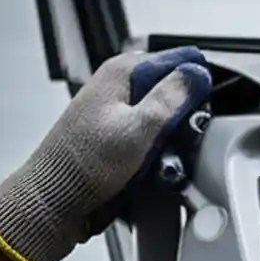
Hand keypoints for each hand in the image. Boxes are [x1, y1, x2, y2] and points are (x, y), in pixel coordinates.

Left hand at [0, 46, 211, 260]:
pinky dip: (157, 151)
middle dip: (184, 115)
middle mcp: (117, 87)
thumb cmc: (84, 165)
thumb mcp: (140, 128)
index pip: (178, 60)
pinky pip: (151, 137)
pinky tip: (152, 166)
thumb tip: (198, 72)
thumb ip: (173, 96)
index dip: (196, 84)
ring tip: (163, 156)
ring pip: (164, 117)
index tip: (203, 106)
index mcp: (120, 72)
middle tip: (182, 136)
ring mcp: (116, 112)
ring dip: (172, 137)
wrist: (56, 200)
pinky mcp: (116, 136)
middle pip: (172, 90)